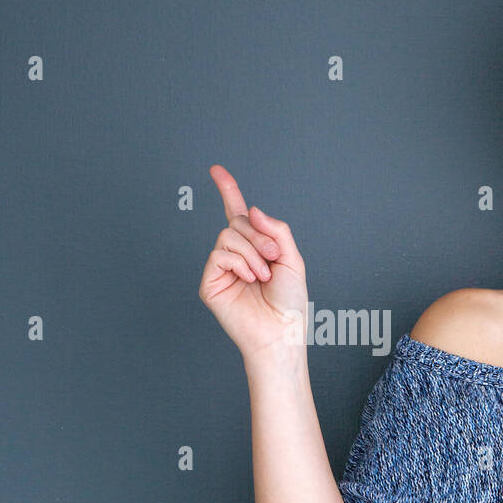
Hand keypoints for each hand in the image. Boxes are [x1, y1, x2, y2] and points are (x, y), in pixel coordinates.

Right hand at [197, 165, 309, 360]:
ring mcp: (221, 268)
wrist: (280, 332)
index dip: (227, 190)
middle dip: (260, 236)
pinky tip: (249, 280)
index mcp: (255, 247)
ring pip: (229, 235)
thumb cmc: (289, 303)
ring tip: (263, 276)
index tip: (216, 170)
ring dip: (253, 253)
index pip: (237, 212)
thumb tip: (252, 210)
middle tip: (274, 258)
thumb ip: (276, 229)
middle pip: (238, 221)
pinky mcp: (210, 282)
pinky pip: (220, 254)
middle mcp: (236, 254)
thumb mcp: (292, 258)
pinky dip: (240, 263)